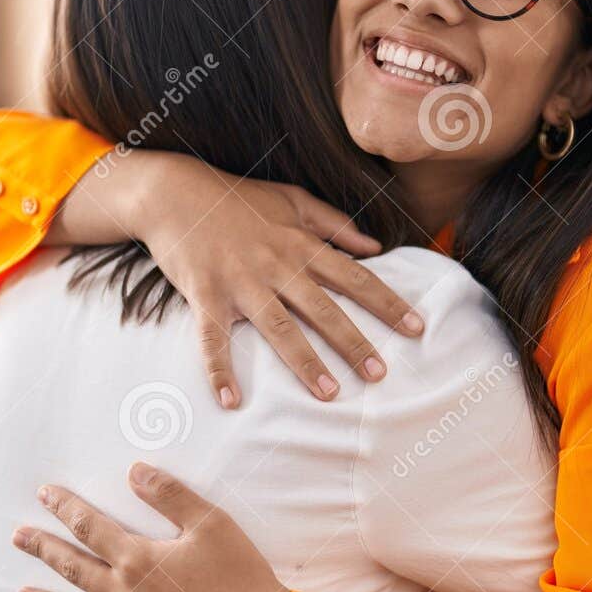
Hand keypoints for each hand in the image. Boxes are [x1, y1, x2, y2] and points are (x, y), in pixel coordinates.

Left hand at [12, 464, 291, 591]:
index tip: (44, 495)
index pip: (90, 527)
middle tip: (17, 538)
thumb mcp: (211, 522)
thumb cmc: (240, 575)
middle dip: (44, 549)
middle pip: (74, 568)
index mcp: (139, 559)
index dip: (66, 508)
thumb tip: (134, 471)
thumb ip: (170, 495)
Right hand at [123, 153, 424, 406]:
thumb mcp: (292, 201)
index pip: (354, 278)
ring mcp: (241, 282)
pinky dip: (219, 370)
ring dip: (305, 362)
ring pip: (280, 328)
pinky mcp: (206, 295)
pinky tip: (230, 400)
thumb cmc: (237, 198)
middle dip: (354, 342)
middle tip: (380, 374)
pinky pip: (213, 338)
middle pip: (324, 309)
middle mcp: (277, 265)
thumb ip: (335, 223)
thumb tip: (376, 246)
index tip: (416, 328)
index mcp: (301, 245)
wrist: (175, 191)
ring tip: (330, 394)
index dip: (387, 303)